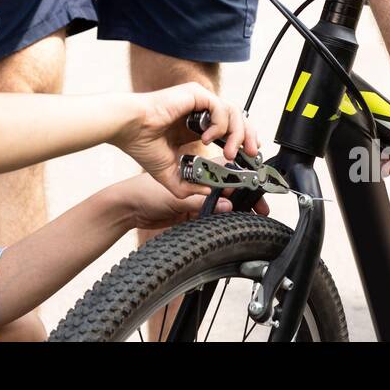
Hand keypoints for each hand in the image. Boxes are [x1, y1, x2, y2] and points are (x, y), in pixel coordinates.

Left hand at [113, 175, 270, 229]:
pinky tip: (235, 222)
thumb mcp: (174, 195)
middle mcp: (199, 181)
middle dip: (247, 195)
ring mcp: (196, 196)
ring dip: (238, 207)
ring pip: (224, 201)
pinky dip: (224, 218)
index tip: (258, 187)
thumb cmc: (143, 191)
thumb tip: (226, 204)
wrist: (127, 209)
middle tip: (261, 206)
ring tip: (254, 215)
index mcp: (197, 168)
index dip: (244, 177)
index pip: (228, 170)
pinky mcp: (191, 211)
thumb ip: (200, 200)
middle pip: (231, 187)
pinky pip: (212, 214)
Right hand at [114, 82, 258, 197]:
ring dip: (237, 135)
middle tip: (252, 155)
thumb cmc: (143, 145)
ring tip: (230, 153)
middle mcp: (200, 113)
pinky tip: (207, 138)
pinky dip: (220, 124)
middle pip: (238, 119)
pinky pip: (220, 107)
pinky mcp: (196, 94)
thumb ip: (189, 185)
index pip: (229, 131)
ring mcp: (199, 102)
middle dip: (249, 138)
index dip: (242, 143)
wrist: (129, 130)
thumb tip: (209, 192)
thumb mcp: (171, 173)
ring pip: (234, 112)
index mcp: (195, 127)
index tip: (248, 158)